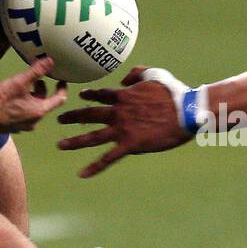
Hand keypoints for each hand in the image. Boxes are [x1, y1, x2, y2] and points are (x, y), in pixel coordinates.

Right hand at [0, 56, 66, 133]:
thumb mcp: (19, 82)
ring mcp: (23, 126)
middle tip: (38, 79)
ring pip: (33, 109)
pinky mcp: (13, 127)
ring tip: (24, 86)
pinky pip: (23, 114)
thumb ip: (36, 71)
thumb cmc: (0, 101)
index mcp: (39, 111)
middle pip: (45, 103)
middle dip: (42, 91)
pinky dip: (23, 105)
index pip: (60, 99)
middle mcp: (34, 121)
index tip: (62, 81)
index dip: (62, 88)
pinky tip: (12, 98)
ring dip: (32, 97)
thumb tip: (50, 61)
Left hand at [56, 66, 193, 177]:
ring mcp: (122, 129)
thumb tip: (123, 80)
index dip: (89, 95)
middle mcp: (118, 112)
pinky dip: (94, 167)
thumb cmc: (175, 92)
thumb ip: (136, 73)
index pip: (101, 94)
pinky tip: (82, 174)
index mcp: (124, 96)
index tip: (81, 96)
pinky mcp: (130, 144)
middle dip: (72, 116)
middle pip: (89, 114)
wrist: (187, 110)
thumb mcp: (155, 73)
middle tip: (59, 119)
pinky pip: (108, 158)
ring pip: (92, 136)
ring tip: (60, 145)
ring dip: (74, 141)